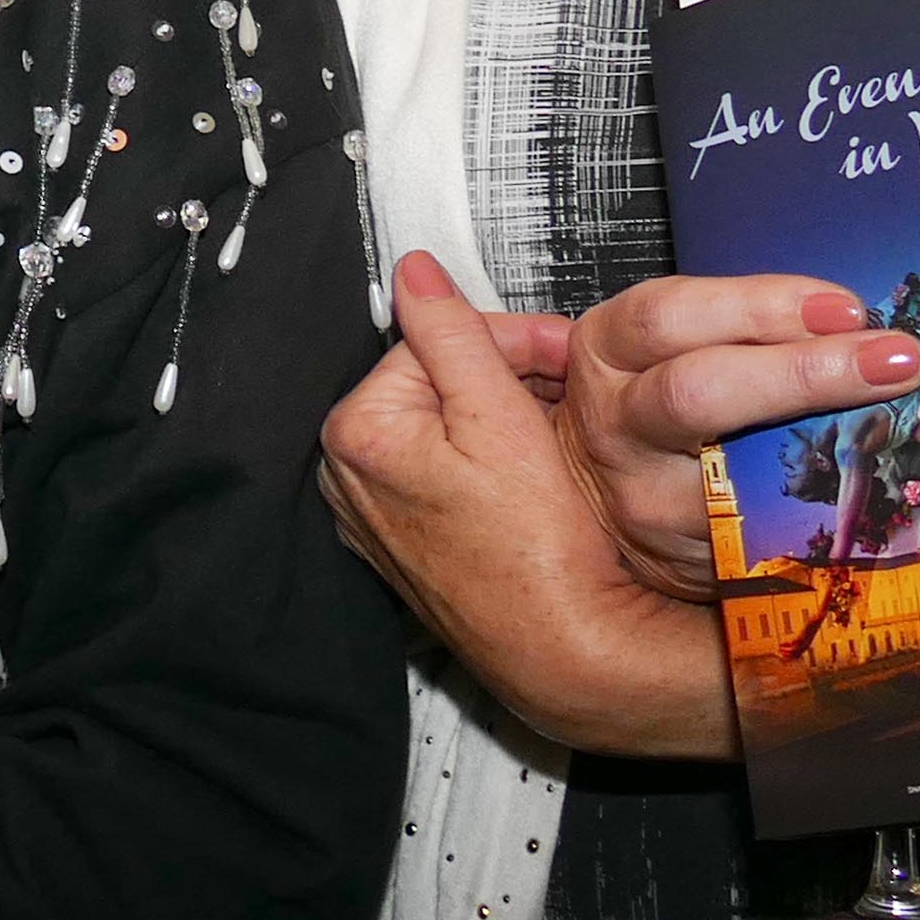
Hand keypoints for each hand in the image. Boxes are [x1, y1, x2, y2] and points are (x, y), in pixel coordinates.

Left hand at [318, 254, 736, 760]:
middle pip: (436, 384)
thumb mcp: (498, 415)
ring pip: (445, 430)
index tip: (569, 353)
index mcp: (355, 432)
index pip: (434, 342)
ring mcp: (373, 518)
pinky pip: (445, 480)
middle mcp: (346, 477)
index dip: (513, 340)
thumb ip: (452, 333)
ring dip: (504, 417)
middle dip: (508, 378)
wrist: (565, 650)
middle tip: (573, 390)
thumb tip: (414, 270)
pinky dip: (489, 467)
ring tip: (561, 433)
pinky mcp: (406, 550)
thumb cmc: (538, 547)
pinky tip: (535, 479)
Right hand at [548, 272, 919, 597]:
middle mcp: (612, 422)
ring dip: (828, 446)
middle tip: (896, 360)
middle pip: (692, 393)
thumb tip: (852, 315)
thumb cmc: (658, 397)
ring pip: (728, 473)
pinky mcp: (681, 553)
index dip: (759, 307)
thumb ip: (741, 325)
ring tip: (900, 420)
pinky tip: (879, 487)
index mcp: (609, 349)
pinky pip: (760, 528)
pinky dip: (823, 506)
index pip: (669, 318)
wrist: (600, 494)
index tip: (846, 308)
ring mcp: (642, 495)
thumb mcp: (670, 344)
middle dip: (803, 372)